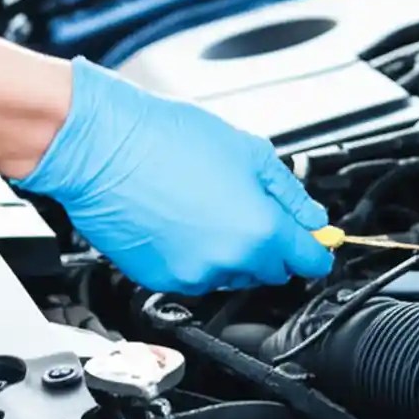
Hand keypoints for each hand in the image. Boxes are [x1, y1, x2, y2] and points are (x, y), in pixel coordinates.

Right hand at [16, 58, 333, 294]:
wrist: (102, 146)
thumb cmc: (168, 139)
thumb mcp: (250, 153)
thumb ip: (289, 193)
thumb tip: (312, 218)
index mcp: (260, 232)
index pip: (309, 260)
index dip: (316, 248)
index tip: (317, 241)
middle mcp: (228, 263)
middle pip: (272, 269)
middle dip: (271, 244)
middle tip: (251, 205)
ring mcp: (191, 275)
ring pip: (231, 272)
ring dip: (232, 249)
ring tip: (208, 205)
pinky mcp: (158, 278)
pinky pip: (194, 273)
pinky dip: (196, 253)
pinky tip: (182, 218)